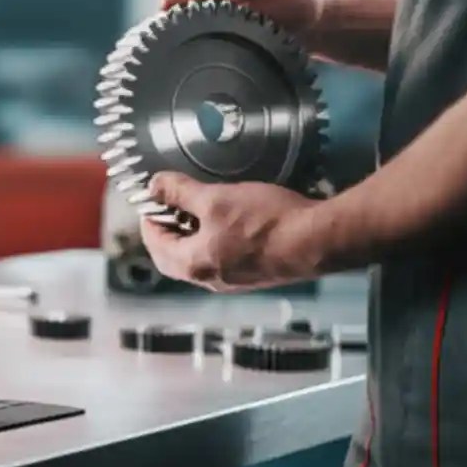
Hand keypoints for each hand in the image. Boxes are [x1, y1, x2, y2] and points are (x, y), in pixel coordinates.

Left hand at [139, 172, 329, 292]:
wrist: (316, 241)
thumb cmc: (266, 222)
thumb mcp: (216, 198)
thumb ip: (181, 193)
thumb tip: (155, 186)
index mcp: (194, 264)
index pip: (155, 245)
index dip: (149, 219)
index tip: (151, 201)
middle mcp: (210, 279)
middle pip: (174, 257)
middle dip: (167, 231)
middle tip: (168, 207)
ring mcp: (234, 279)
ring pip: (199, 258)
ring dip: (191, 236)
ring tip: (196, 209)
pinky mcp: (254, 273)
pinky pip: (222, 259)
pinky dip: (213, 241)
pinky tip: (227, 220)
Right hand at [158, 0, 326, 35]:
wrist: (314, 16)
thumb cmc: (300, 10)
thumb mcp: (276, 11)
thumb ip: (243, 13)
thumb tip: (208, 21)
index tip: (168, 4)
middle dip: (168, 2)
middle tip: (162, 27)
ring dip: (176, 16)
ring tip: (169, 38)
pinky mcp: (220, 6)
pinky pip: (195, 11)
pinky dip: (184, 24)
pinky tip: (179, 42)